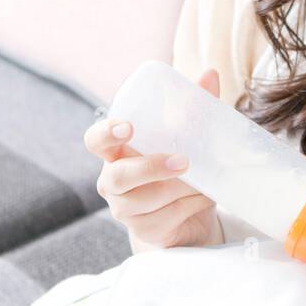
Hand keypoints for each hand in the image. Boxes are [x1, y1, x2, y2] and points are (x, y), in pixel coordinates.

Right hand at [85, 68, 223, 248]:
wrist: (191, 215)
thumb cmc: (182, 169)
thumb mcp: (190, 138)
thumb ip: (196, 107)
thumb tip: (209, 74)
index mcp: (118, 151)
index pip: (95, 140)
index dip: (106, 133)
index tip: (127, 126)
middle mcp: (113, 181)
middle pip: (118, 177)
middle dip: (150, 167)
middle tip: (184, 161)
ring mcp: (125, 210)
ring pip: (147, 200)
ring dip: (182, 188)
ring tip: (206, 180)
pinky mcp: (144, 231)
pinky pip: (166, 218)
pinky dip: (191, 205)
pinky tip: (204, 197)